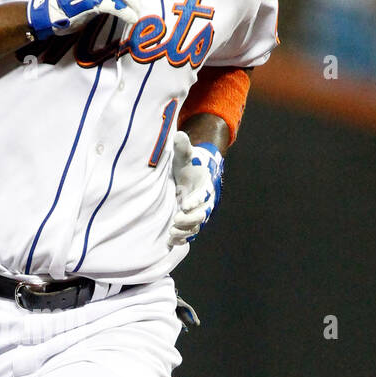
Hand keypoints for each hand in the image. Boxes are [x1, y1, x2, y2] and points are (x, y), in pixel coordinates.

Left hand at [167, 133, 223, 247]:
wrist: (192, 174)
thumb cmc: (188, 165)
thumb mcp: (184, 155)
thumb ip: (183, 147)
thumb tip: (179, 135)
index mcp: (203, 185)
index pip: (202, 194)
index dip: (195, 200)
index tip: (184, 204)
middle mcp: (203, 201)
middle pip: (201, 214)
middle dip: (189, 219)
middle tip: (175, 220)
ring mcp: (198, 212)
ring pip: (196, 226)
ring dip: (185, 231)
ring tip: (171, 233)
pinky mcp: (191, 221)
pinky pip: (190, 233)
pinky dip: (182, 239)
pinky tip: (172, 242)